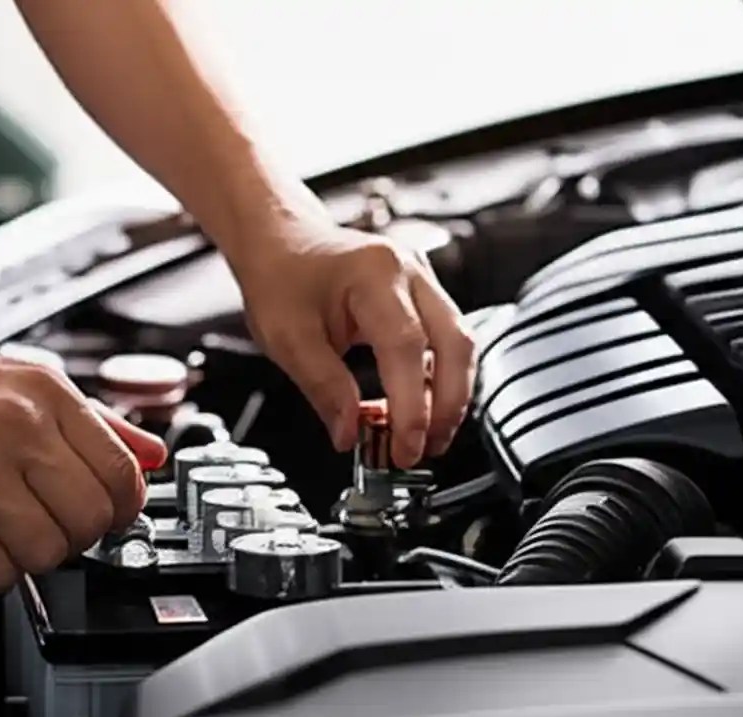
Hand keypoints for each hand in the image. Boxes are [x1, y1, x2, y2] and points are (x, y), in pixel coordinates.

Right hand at [0, 344, 166, 593]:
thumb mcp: (20, 385)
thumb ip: (93, 423)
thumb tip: (153, 456)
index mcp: (47, 395)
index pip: (122, 471)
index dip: (121, 508)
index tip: (104, 515)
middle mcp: (18, 427)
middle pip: (93, 519)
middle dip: (76, 537)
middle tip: (47, 527)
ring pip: (48, 552)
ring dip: (29, 557)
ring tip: (2, 533)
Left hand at [232, 218, 475, 467]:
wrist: (282, 241)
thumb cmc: (282, 277)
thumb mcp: (286, 338)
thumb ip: (323, 388)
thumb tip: (350, 434)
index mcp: (373, 274)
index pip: (406, 348)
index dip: (410, 406)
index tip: (403, 447)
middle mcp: (409, 272)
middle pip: (454, 344)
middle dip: (446, 407)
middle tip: (424, 449)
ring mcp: (423, 281)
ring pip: (460, 344)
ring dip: (450, 396)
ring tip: (427, 437)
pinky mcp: (424, 296)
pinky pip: (448, 340)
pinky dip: (441, 379)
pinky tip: (422, 407)